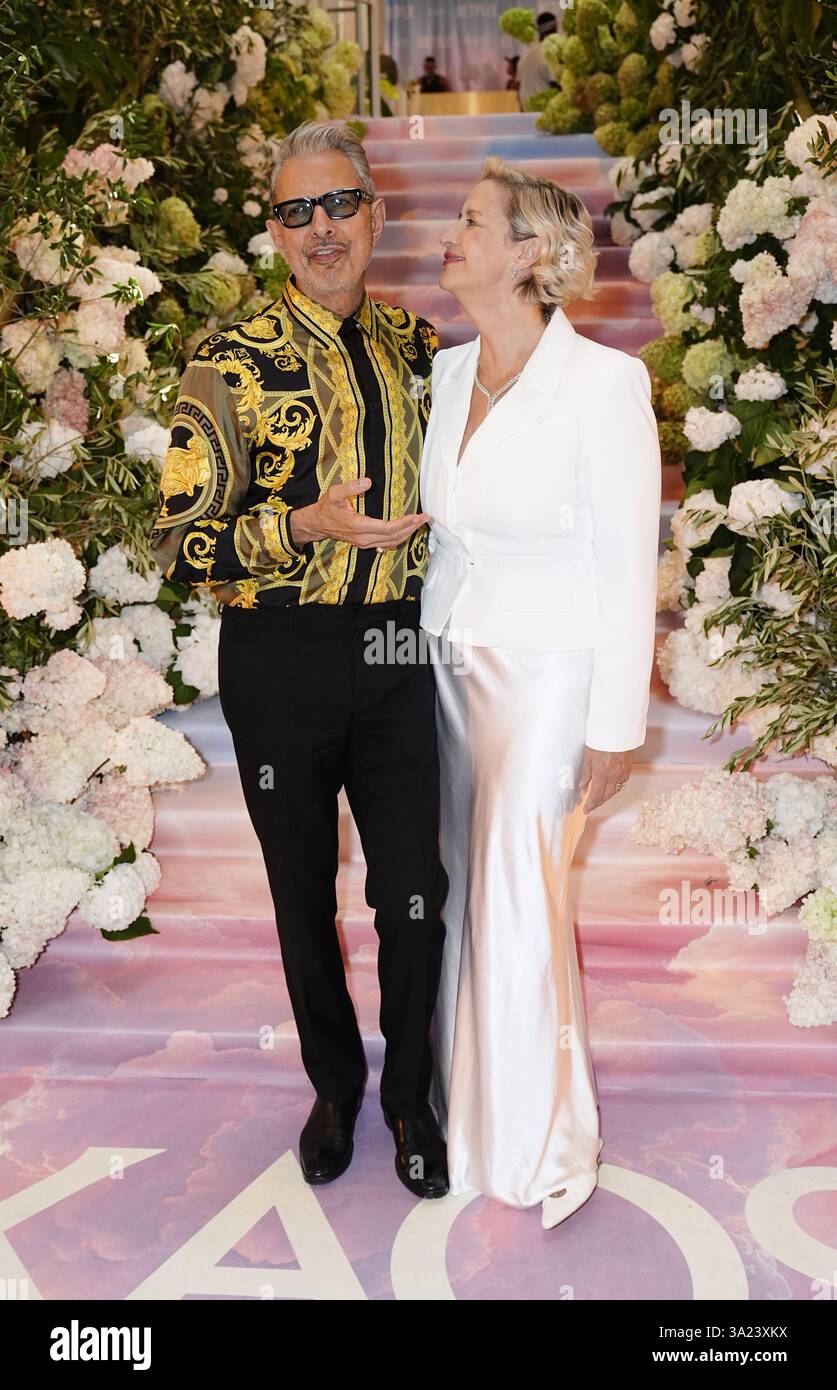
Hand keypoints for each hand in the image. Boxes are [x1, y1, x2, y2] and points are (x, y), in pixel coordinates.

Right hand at [289, 478, 429, 549]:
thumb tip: (368, 482)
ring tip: (420, 523)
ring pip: (391, 542)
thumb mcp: (334, 493)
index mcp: (359, 526)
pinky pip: (386, 544)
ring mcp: (364, 543)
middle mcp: (364, 538)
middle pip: (393, 536)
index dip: (404, 523)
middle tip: (425, 517)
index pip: (387, 528)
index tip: (417, 515)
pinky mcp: (365, 544)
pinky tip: (407, 531)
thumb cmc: (326, 507)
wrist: (317, 524)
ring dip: (407, 533)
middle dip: (411, 527)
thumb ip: (350, 487)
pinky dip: (399, 538)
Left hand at [578, 746, 633, 813]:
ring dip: (607, 795)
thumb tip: (582, 784)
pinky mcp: (628, 768)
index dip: (591, 804)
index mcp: (602, 774)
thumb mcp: (589, 756)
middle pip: (606, 796)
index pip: (596, 795)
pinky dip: (615, 787)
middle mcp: (614, 776)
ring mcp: (622, 773)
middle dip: (599, 803)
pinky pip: (621, 782)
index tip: (586, 809)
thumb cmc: (603, 741)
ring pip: (615, 790)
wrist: (619, 731)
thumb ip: (586, 772)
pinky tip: (610, 785)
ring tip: (600, 797)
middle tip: (592, 805)